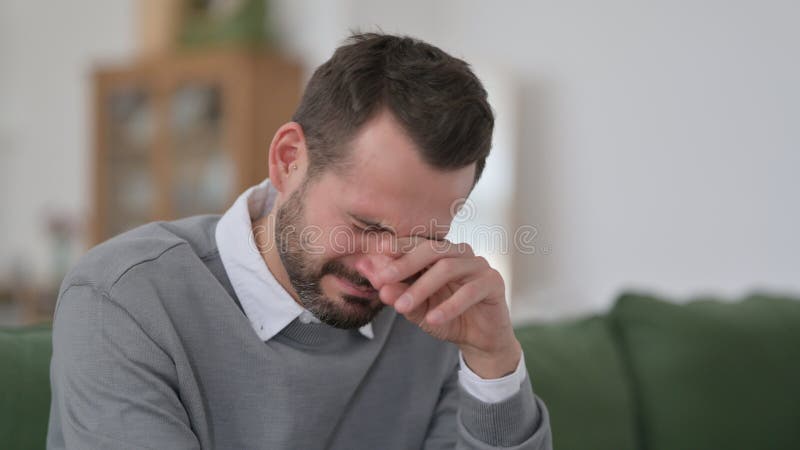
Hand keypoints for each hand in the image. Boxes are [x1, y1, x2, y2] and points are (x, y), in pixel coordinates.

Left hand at [356, 238, 521, 378]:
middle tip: (381, 279)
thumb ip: (398, 293)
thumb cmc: (445, 317)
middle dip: (404, 264)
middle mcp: (459, 252)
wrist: (478, 340)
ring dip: (421, 287)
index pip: (415, 244)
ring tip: (401, 307)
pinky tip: (432, 319)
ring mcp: (479, 265)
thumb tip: (374, 280)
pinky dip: (449, 306)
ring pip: (448, 267)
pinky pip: (470, 291)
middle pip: (431, 249)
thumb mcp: (416, 308)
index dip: (394, 249)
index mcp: (440, 252)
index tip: (370, 260)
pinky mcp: (494, 283)